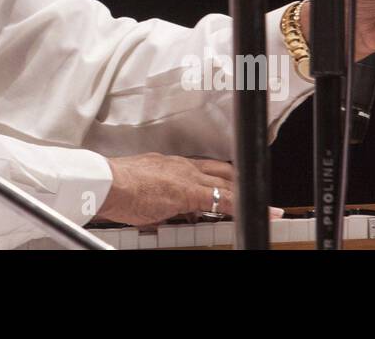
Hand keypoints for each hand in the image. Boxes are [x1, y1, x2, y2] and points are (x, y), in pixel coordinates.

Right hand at [96, 154, 281, 226]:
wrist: (106, 183)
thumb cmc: (115, 187)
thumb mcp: (142, 187)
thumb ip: (158, 196)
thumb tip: (164, 210)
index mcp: (170, 163)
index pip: (203, 167)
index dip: (221, 176)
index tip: (231, 182)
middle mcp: (182, 165)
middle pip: (221, 171)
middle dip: (241, 181)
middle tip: (257, 192)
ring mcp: (188, 176)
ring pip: (228, 182)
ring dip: (247, 193)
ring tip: (267, 206)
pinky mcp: (190, 192)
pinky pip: (225, 199)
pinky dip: (245, 206)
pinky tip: (258, 212)